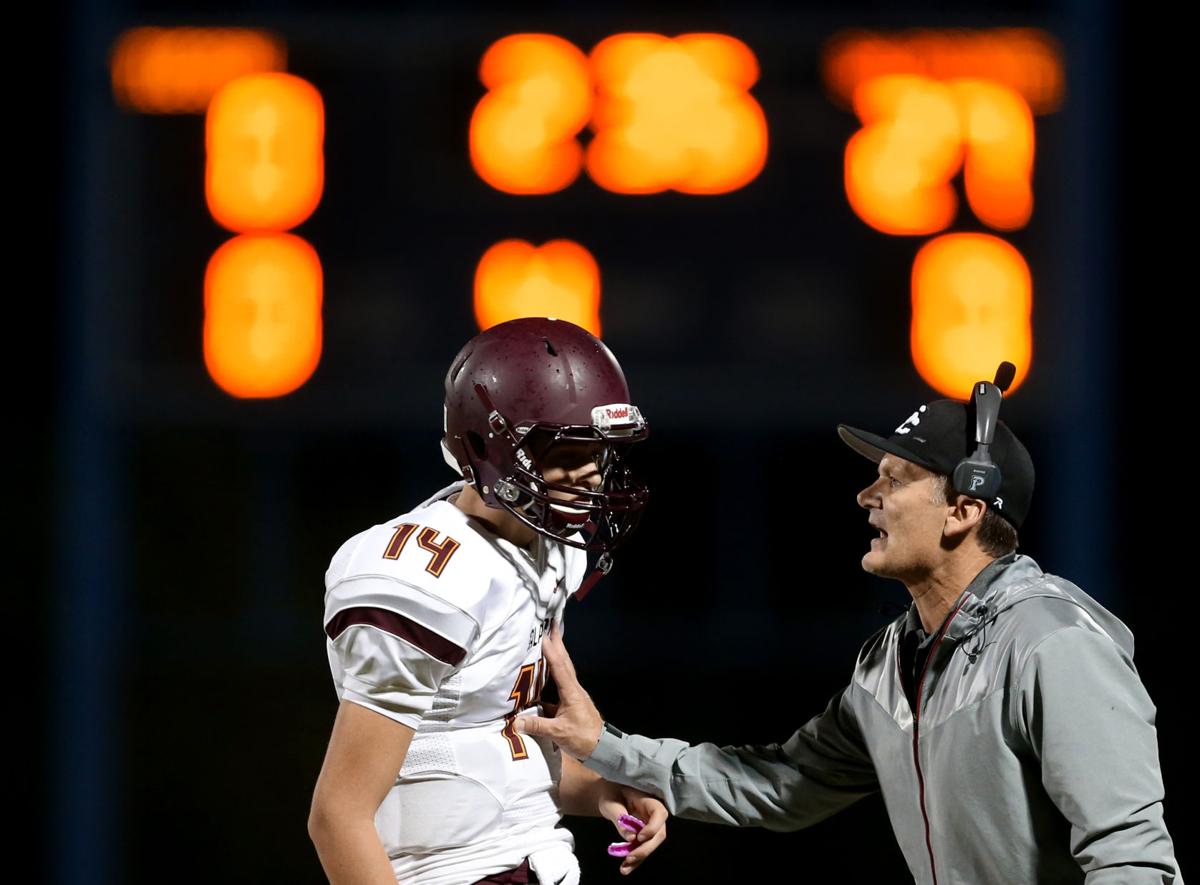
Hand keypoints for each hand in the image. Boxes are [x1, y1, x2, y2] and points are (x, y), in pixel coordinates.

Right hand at [514, 626, 602, 759]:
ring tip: (547, 641)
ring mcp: (572, 695)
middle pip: (564, 662)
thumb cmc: (584, 738)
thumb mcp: (559, 733)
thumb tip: (515, 722)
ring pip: (562, 670)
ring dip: (555, 655)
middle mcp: (573, 689)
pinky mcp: (569, 703)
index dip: (551, 650)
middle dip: (557, 643)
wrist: (602, 749)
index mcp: (572, 692)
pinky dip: (551, 674)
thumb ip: (537, 726)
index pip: (559, 667)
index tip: (544, 634)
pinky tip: (542, 673)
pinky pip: (558, 683)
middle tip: (551, 625)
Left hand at [599, 786, 667, 875]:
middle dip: (646, 848)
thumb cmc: (611, 792)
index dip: (653, 827)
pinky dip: (635, 859)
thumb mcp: (611, 802)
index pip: (659, 813)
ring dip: (639, 857)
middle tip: (630, 858)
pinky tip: (625, 868)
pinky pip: (642, 848)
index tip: (639, 837)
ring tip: (625, 868)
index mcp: (649, 800)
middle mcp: (654, 814)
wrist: (609, 793)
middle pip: (658, 834)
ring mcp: (650, 826)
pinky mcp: (643, 836)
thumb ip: (620, 817)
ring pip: (651, 844)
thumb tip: (630, 838)